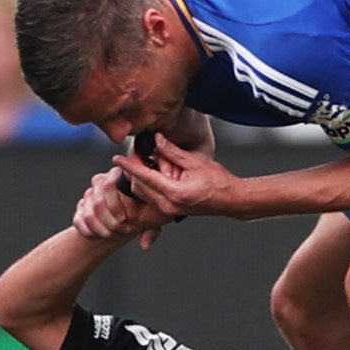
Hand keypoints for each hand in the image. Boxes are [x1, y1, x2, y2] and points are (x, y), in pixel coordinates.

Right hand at [73, 164, 167, 243]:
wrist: (128, 216)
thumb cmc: (143, 211)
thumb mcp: (153, 218)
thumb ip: (151, 230)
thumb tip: (145, 246)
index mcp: (119, 176)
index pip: (109, 185)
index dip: (115, 205)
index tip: (124, 220)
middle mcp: (101, 181)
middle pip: (98, 202)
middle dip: (109, 222)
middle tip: (119, 231)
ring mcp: (89, 194)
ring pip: (88, 214)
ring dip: (100, 229)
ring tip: (112, 235)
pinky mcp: (80, 207)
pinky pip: (79, 220)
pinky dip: (88, 231)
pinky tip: (98, 236)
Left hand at [113, 133, 240, 223]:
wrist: (232, 200)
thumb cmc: (219, 182)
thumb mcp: (195, 162)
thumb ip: (172, 151)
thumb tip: (156, 138)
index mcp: (174, 193)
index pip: (144, 177)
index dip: (129, 166)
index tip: (117, 157)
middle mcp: (168, 206)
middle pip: (139, 187)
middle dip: (135, 171)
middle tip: (139, 154)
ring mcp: (169, 211)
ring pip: (144, 193)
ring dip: (143, 178)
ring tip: (153, 162)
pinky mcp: (171, 211)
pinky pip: (152, 198)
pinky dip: (150, 185)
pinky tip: (158, 173)